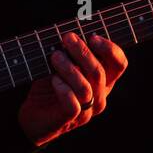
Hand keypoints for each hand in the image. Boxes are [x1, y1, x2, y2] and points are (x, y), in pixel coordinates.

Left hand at [18, 32, 127, 147]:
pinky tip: (53, 79)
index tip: (92, 36)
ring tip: (54, 56)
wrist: (33, 119)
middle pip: (99, 72)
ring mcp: (87, 110)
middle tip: (67, 38)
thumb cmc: (49, 87)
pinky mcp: (70, 119)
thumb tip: (69, 32)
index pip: (119, 63)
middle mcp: (99, 96)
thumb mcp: (61, 66)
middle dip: (83, 52)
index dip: (110, 49)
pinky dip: (63, 89)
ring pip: (86, 88)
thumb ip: (69, 52)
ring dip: (70, 68)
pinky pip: (73, 104)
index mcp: (103, 81)